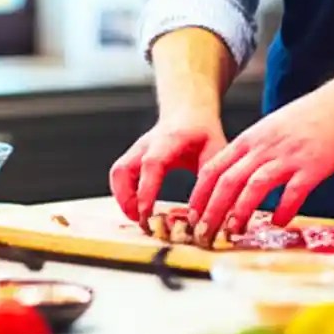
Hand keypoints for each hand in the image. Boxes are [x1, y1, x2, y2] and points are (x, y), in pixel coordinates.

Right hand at [109, 111, 226, 224]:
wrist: (188, 112)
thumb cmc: (202, 132)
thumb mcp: (216, 151)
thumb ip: (210, 178)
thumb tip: (205, 211)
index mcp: (169, 141)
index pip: (151, 164)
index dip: (146, 190)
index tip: (145, 213)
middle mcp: (146, 144)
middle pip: (122, 170)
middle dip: (126, 199)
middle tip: (140, 221)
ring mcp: (135, 150)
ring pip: (117, 174)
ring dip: (123, 199)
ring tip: (138, 218)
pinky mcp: (131, 157)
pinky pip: (119, 176)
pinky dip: (124, 195)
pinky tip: (137, 209)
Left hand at [189, 90, 333, 244]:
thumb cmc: (303, 120)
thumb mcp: (265, 129)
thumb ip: (248, 152)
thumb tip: (229, 179)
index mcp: (248, 140)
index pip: (212, 169)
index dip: (199, 195)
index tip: (191, 215)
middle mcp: (262, 149)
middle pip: (227, 181)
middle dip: (212, 210)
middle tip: (204, 233)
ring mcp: (287, 158)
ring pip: (254, 187)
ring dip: (240, 212)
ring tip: (234, 231)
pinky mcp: (312, 167)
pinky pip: (294, 193)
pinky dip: (284, 210)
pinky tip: (278, 222)